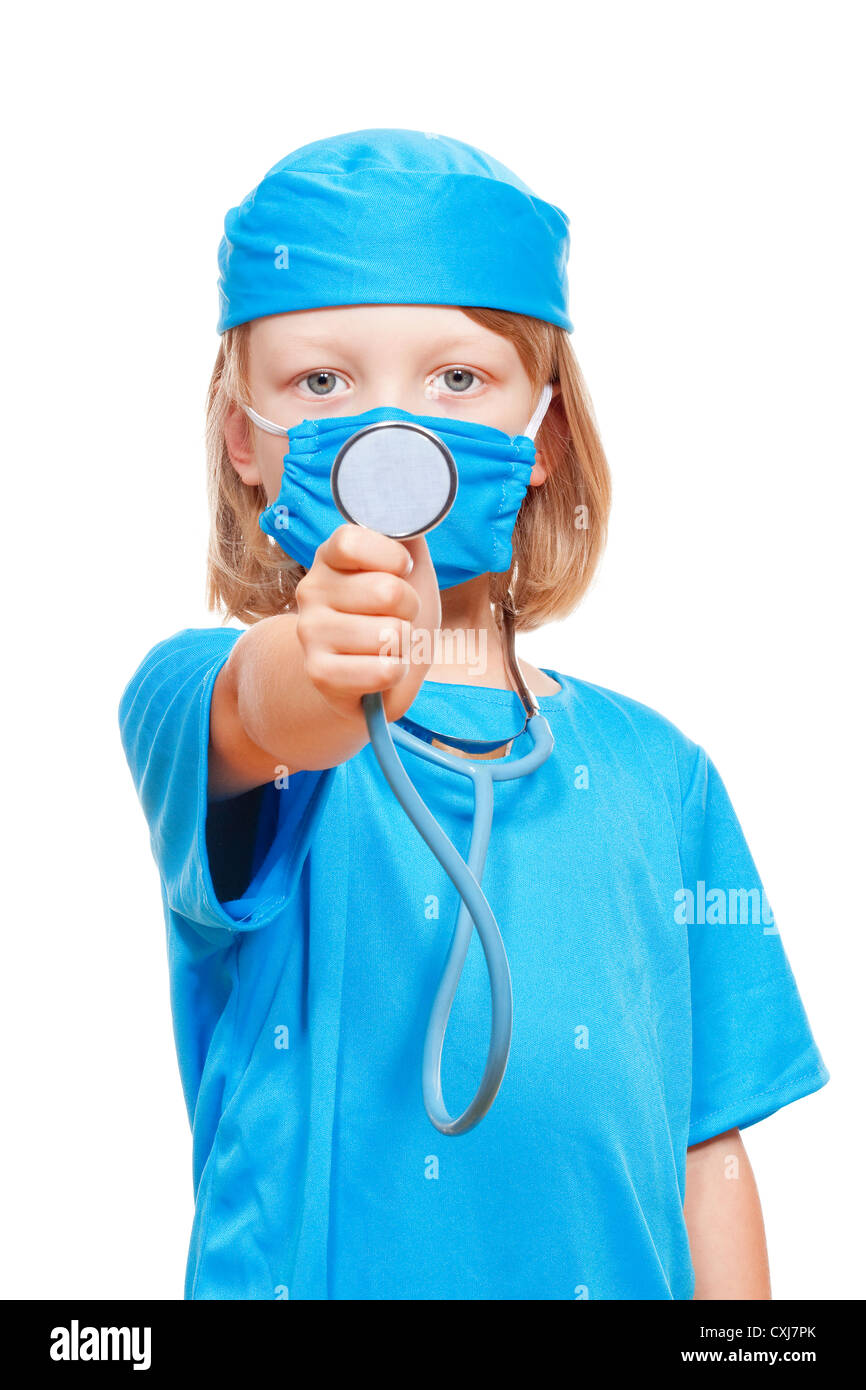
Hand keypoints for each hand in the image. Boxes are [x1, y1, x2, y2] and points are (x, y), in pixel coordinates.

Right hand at [295, 523, 440, 720]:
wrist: (371, 671)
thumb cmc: (392, 616)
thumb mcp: (408, 571)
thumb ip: (408, 536)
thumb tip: (421, 503)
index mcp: (330, 557)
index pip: (351, 541)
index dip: (391, 557)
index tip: (402, 569)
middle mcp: (311, 590)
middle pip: (386, 591)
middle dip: (410, 609)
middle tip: (398, 617)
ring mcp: (310, 632)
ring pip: (388, 634)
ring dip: (403, 645)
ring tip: (387, 646)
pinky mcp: (319, 673)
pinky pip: (381, 670)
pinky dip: (395, 673)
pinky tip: (381, 670)